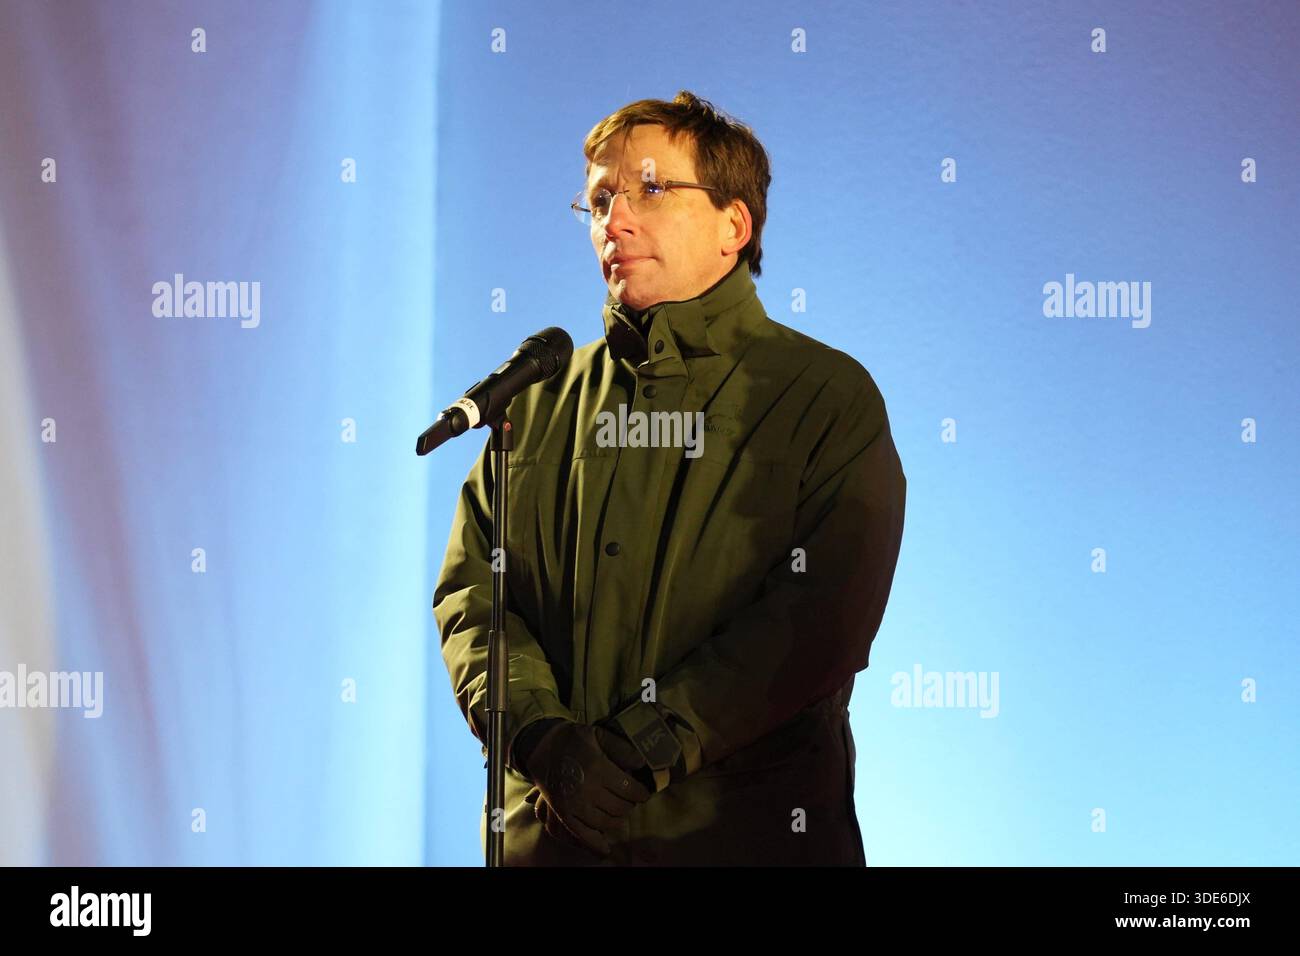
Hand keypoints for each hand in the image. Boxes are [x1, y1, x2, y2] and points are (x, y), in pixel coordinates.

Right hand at [524, 721, 652, 856]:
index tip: (643, 793)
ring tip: (619, 812)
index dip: (641, 793)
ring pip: (607, 822)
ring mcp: (574, 805)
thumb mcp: (599, 734)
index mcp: (598, 768)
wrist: (541, 746)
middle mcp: (588, 789)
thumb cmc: (573, 739)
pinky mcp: (563, 814)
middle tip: (630, 799)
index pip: (630, 789)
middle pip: (620, 807)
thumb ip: (622, 748)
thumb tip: (641, 764)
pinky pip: (583, 835)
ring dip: (618, 819)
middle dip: (630, 805)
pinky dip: (596, 845)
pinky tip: (606, 849)